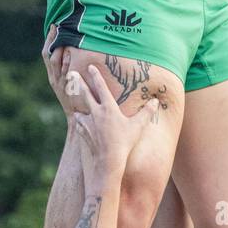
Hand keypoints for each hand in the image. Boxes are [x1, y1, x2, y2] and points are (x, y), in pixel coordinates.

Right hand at [41, 27, 73, 118]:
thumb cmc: (76, 99)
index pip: (47, 54)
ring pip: (55, 61)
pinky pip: (64, 71)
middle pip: (49, 54)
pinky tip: (69, 52)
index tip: (53, 26)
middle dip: (53, 39)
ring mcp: (60, 82)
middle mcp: (54, 77)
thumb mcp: (69, 83)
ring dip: (58, 47)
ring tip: (63, 34)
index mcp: (52, 75)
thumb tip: (74, 52)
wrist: (76, 117)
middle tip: (57, 26)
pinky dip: (66, 61)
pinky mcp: (66, 87)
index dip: (49, 39)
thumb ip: (70, 69)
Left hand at [71, 64, 157, 181]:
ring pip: (80, 111)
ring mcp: (88, 123)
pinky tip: (81, 123)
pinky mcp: (83, 133)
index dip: (95, 75)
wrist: (108, 160)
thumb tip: (156, 101)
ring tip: (79, 108)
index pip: (100, 87)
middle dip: (78, 83)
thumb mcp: (138, 126)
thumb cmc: (125, 142)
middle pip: (85, 94)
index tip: (90, 67)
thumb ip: (146, 112)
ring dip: (80, 108)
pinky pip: (80, 125)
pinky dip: (80, 123)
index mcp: (108, 108)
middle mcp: (96, 112)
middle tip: (71, 74)